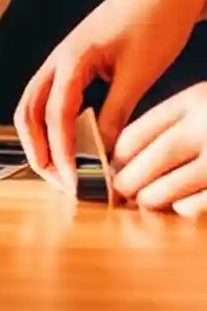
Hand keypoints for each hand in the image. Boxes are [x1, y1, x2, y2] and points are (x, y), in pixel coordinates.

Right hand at [14, 0, 202, 190]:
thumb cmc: (158, 17)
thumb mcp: (141, 71)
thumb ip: (117, 112)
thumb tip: (104, 151)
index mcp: (72, 58)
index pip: (55, 115)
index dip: (61, 151)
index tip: (72, 179)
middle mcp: (58, 58)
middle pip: (28, 112)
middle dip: (37, 149)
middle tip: (56, 180)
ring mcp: (63, 58)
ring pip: (34, 106)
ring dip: (40, 138)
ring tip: (57, 166)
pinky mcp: (75, 60)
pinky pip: (51, 96)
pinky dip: (53, 122)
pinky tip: (73, 137)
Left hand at [109, 83, 206, 215]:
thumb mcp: (205, 104)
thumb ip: (172, 124)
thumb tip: (121, 159)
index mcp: (194, 101)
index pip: (134, 134)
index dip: (116, 157)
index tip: (112, 167)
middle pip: (144, 164)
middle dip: (127, 183)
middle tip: (124, 191)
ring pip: (164, 190)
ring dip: (150, 199)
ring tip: (149, 200)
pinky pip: (194, 207)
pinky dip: (183, 209)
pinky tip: (183, 204)